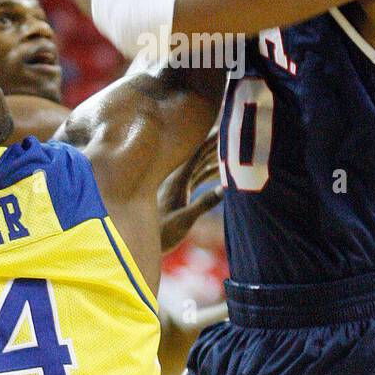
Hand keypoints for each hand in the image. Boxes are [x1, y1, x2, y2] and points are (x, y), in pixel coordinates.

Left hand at [158, 132, 222, 253]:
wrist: (145, 244)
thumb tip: (225, 189)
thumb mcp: (185, 219)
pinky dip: (209, 173)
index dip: (208, 142)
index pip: (195, 155)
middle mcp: (176, 179)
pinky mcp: (179, 195)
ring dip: (212, 158)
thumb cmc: (162, 233)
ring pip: (198, 167)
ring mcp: (177, 186)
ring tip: (228, 150)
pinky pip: (196, 178)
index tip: (221, 130)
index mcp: (176, 180)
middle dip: (212, 145)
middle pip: (197, 156)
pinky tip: (219, 172)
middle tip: (229, 134)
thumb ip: (204, 203)